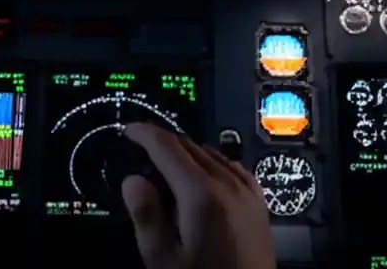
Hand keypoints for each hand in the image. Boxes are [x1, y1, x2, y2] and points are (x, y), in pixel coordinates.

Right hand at [122, 122, 275, 268]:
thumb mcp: (163, 260)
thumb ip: (146, 216)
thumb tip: (133, 180)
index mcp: (201, 194)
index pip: (168, 148)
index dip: (145, 134)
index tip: (127, 129)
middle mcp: (228, 184)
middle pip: (190, 146)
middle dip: (163, 142)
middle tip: (139, 150)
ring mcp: (248, 192)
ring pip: (212, 153)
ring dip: (186, 152)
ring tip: (164, 166)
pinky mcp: (258, 204)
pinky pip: (233, 168)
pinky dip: (211, 162)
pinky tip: (202, 176)